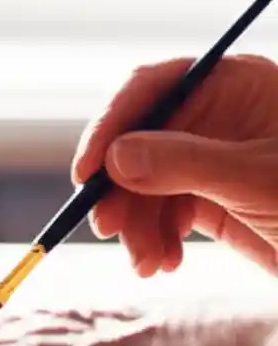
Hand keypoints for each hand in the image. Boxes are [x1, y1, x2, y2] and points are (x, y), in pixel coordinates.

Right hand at [73, 55, 277, 275]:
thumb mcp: (257, 179)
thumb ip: (184, 163)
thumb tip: (114, 158)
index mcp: (236, 83)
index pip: (153, 87)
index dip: (112, 125)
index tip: (88, 171)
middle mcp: (218, 114)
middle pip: (138, 138)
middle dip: (120, 188)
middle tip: (107, 227)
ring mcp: (211, 157)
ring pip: (143, 181)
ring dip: (135, 223)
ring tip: (146, 262)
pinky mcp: (211, 198)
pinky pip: (160, 210)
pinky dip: (153, 238)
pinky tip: (163, 261)